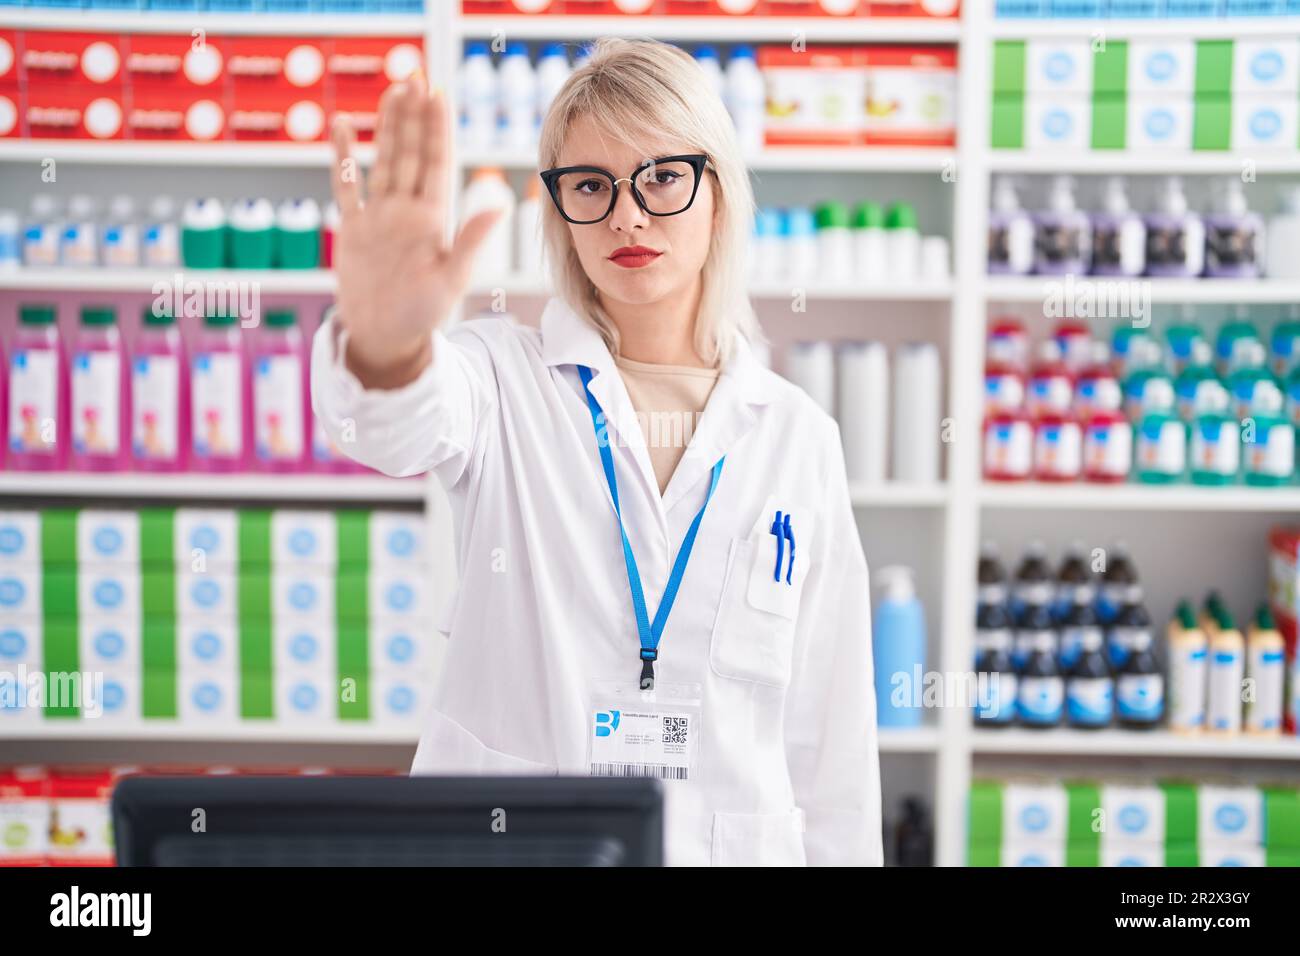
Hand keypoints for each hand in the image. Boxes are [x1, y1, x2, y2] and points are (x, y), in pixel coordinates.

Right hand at [330, 72, 503, 387]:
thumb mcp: (451, 277)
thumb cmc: (423, 315)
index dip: (437, 130)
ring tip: (393, 90)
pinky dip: (343, 158)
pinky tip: (343, 127)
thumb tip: (500, 205)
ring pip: (382, 161)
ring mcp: (379, 217)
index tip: (439, 96)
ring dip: (386, 127)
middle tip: (415, 77)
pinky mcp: (353, 229)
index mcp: (432, 219)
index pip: (436, 163)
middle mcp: (406, 211)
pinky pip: (346, 186)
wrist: (385, 339)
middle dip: (413, 116)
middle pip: (409, 153)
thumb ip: (472, 239)